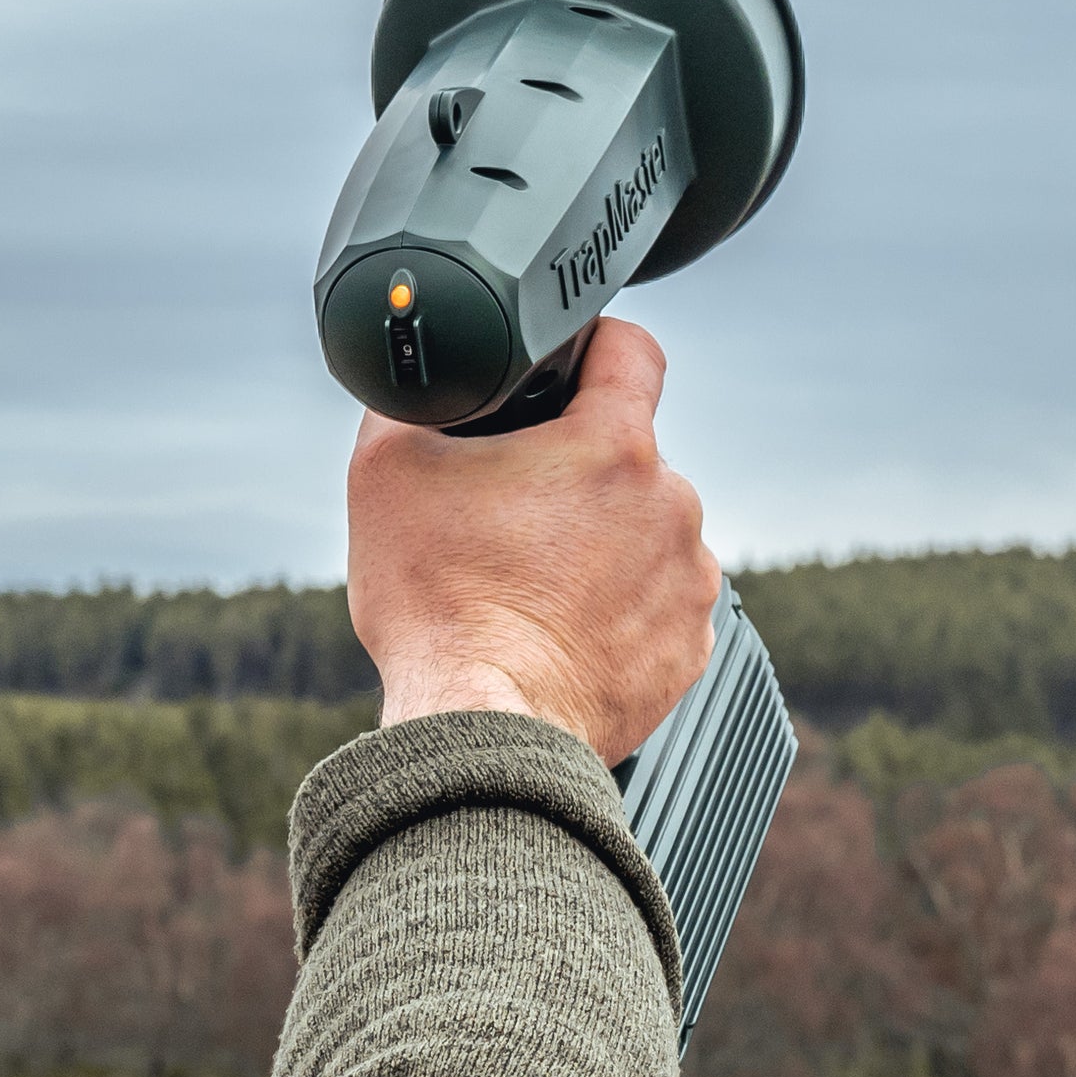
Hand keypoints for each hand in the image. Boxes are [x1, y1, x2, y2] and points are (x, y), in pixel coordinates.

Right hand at [348, 320, 722, 765]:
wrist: (482, 731)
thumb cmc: (441, 609)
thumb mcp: (386, 470)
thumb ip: (410, 398)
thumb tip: (416, 377)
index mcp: (614, 446)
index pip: (633, 350)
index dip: (592, 345)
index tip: (566, 367)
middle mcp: (671, 507)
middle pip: (627, 457)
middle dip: (576, 474)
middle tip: (512, 516)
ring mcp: (689, 582)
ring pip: (644, 534)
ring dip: (601, 545)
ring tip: (534, 585)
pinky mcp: (688, 647)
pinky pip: (656, 604)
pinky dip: (618, 610)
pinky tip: (564, 629)